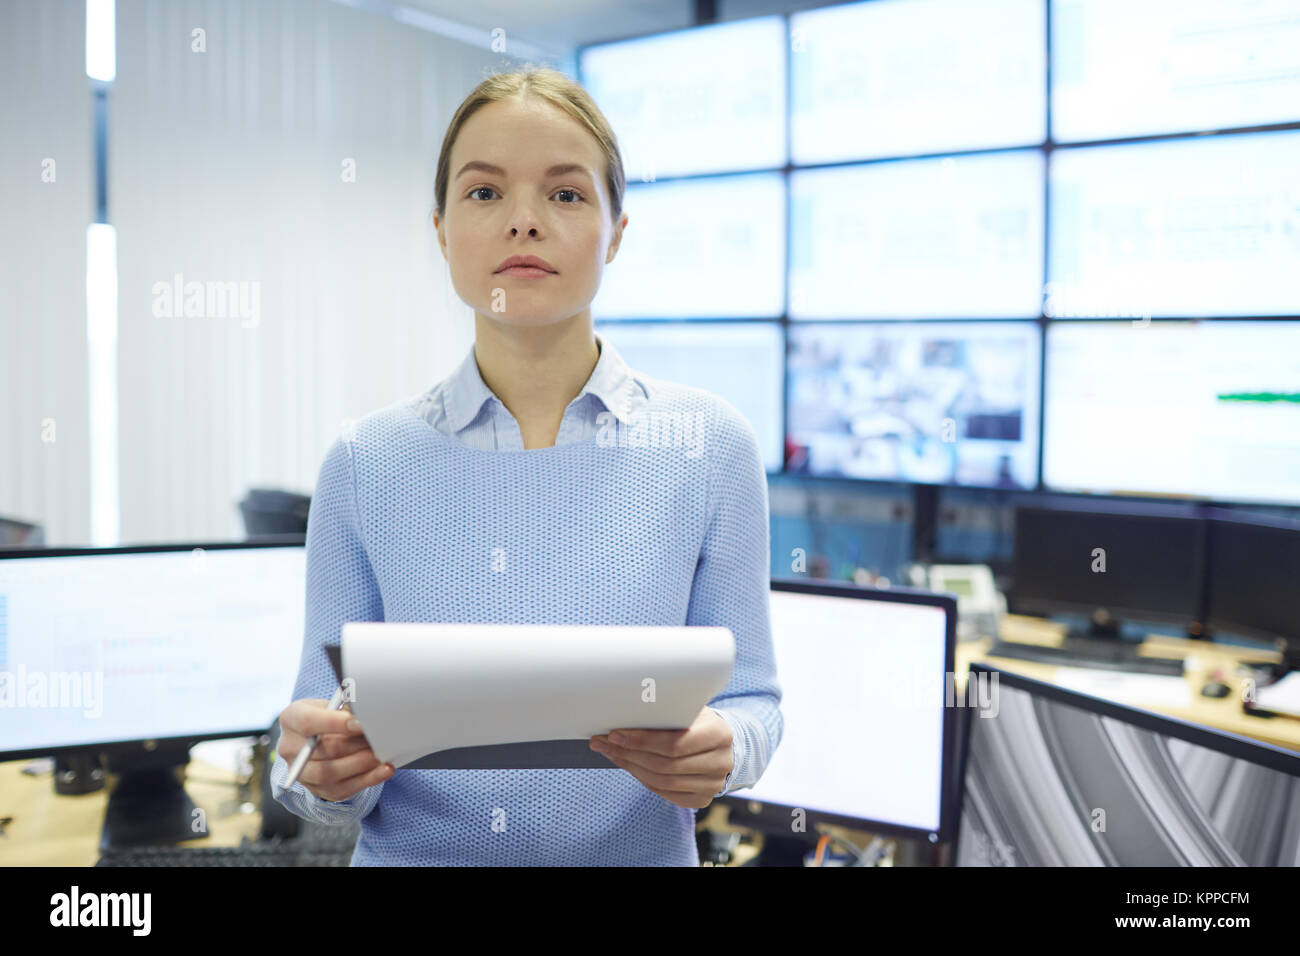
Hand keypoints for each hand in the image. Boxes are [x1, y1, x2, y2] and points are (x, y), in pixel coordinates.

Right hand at [277, 698, 394, 802]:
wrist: (319, 738)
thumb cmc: (328, 716)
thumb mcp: (332, 705)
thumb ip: (346, 710)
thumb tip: (367, 716)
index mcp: (291, 718)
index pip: (308, 722)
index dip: (336, 723)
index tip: (360, 724)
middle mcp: (290, 747)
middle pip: (323, 750)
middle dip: (354, 745)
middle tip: (378, 739)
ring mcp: (301, 772)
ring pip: (329, 774)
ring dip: (360, 764)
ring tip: (380, 755)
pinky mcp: (317, 789)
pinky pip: (342, 790)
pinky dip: (367, 780)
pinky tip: (384, 770)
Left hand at [589, 706, 733, 808]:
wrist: (725, 743)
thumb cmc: (700, 721)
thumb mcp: (690, 708)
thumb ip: (667, 711)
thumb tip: (626, 712)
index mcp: (719, 734)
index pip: (673, 743)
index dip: (641, 741)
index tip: (615, 734)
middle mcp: (720, 762)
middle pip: (665, 765)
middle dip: (629, 754)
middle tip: (605, 743)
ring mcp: (713, 784)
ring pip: (662, 781)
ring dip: (631, 767)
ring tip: (611, 753)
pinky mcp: (702, 798)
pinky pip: (666, 793)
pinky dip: (644, 780)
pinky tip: (629, 766)